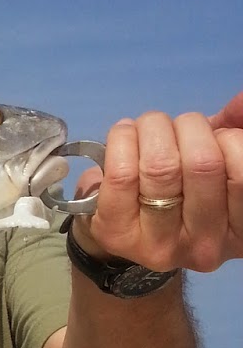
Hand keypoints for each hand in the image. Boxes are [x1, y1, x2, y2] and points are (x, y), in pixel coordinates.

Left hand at [73, 97, 242, 272]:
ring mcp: (160, 245)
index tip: (212, 138)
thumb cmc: (180, 187)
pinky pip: (122, 173)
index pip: (242, 171)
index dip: (227, 139)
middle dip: (189, 127)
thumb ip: (234, 132)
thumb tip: (241, 101)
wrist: (124, 224)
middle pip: (203, 164)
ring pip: (160, 165)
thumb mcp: (216, 160)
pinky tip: (125, 137)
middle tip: (177, 129)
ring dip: (154, 128)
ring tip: (150, 130)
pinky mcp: (117, 234)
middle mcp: (206, 245)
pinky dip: (122, 138)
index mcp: (239, 230)